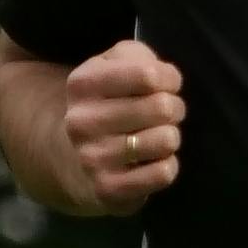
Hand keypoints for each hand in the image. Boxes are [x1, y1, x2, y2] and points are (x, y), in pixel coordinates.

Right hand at [53, 38, 186, 206]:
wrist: (74, 156)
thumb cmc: (108, 101)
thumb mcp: (114, 65)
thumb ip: (138, 57)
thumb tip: (165, 78)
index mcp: (83, 84)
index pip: (148, 75)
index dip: (170, 79)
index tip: (167, 86)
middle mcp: (82, 121)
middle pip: (161, 107)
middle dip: (174, 108)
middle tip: (165, 114)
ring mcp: (93, 157)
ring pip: (166, 140)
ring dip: (171, 137)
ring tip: (158, 136)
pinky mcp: (108, 189)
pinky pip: (162, 173)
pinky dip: (167, 165)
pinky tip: (153, 161)